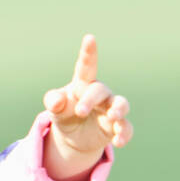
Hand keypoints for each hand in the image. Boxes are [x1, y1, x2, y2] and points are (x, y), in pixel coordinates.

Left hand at [43, 34, 132, 155]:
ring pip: (121, 104)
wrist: (74, 137)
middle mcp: (100, 94)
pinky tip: (118, 142)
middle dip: (91, 100)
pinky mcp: (116, 127)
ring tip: (113, 116)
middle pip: (100, 90)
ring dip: (119, 109)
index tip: (89, 38)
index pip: (86, 67)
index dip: (88, 53)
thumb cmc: (65, 113)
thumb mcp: (56, 108)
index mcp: (83, 85)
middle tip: (80, 112)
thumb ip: (54, 101)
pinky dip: (123, 134)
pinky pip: (125, 128)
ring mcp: (110, 110)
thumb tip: (56, 101)